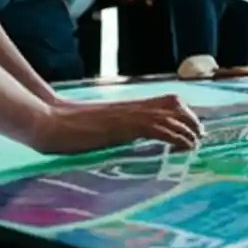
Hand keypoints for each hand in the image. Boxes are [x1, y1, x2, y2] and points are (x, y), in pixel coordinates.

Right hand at [30, 94, 203, 153]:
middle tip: (200, 135)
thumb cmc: (64, 126)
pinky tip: (184, 147)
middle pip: (173, 103)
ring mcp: (128, 115)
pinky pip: (158, 128)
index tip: (192, 126)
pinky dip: (176, 137)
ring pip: (169, 115)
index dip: (183, 111)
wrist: (48, 121)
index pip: (164, 100)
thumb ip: (112, 128)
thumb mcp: (96, 126)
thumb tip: (120, 137)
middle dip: (191, 118)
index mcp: (126, 107)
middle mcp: (131, 107)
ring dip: (187, 129)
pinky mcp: (123, 126)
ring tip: (196, 142)